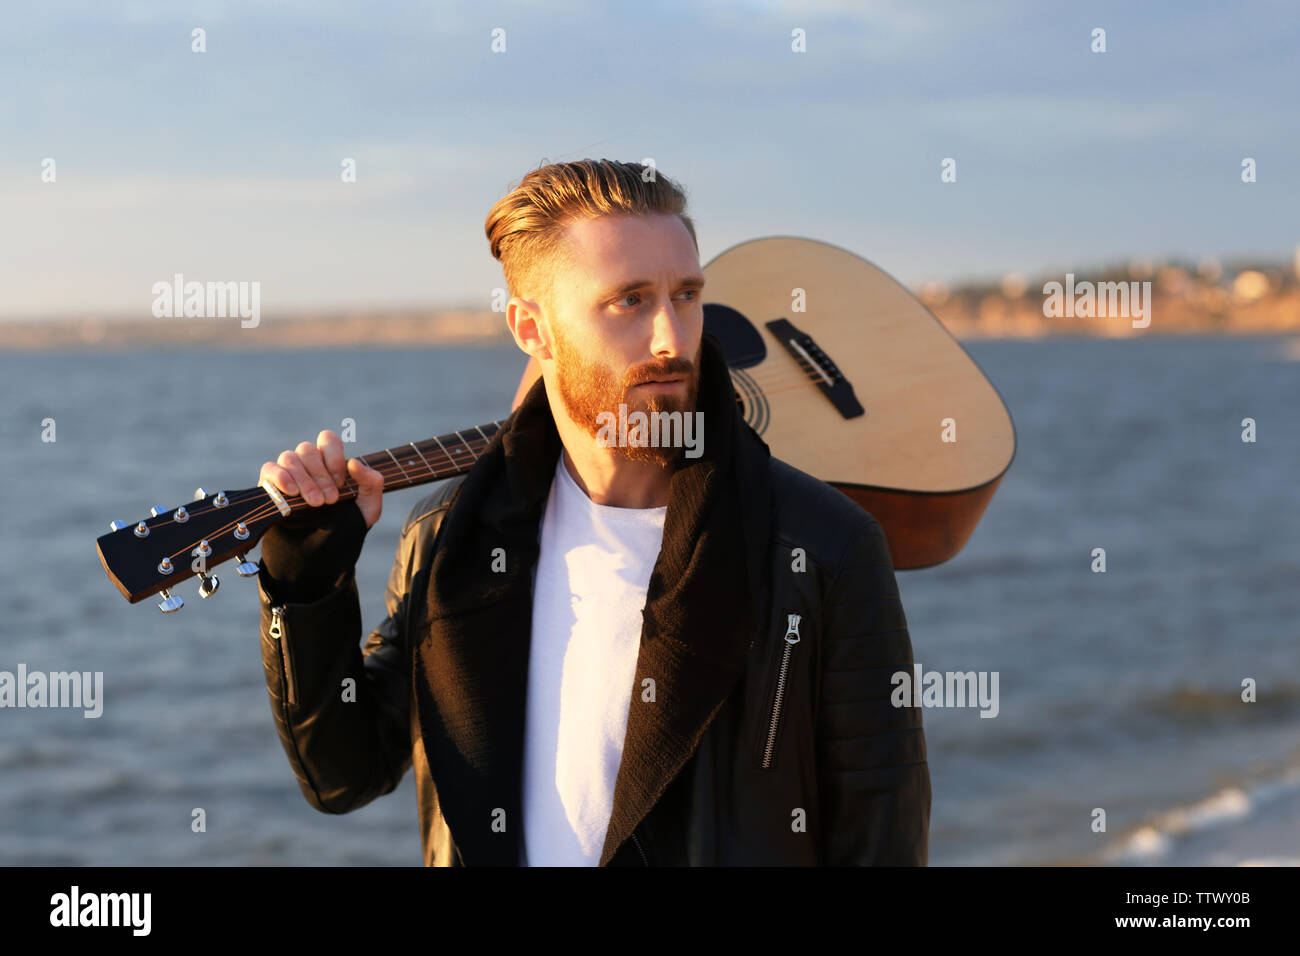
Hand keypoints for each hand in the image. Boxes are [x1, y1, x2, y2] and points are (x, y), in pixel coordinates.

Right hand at [258, 429, 384, 528]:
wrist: (323, 552)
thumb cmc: (346, 525)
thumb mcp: (368, 507)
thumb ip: (371, 483)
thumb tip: (354, 462)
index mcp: (329, 462)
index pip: (327, 439)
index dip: (333, 456)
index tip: (340, 481)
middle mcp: (306, 463)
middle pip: (307, 449)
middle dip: (320, 475)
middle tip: (330, 500)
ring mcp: (287, 473)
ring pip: (289, 458)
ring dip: (304, 480)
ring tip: (315, 503)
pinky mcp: (270, 486)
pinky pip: (269, 468)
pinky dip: (281, 477)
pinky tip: (292, 493)